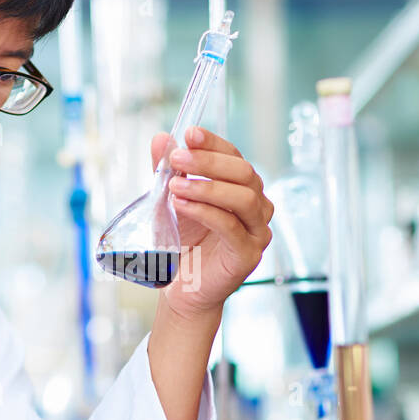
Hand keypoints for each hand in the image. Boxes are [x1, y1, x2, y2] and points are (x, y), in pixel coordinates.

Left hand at [150, 125, 273, 320]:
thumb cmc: (185, 242)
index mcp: (243, 188)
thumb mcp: (173, 199)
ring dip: (206, 187)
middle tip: (177, 159)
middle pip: (244, 173)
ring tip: (175, 186)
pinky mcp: (249, 254)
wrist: (183, 286)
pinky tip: (182, 206)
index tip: (189, 133)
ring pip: (243, 198)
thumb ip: (169, 170)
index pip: (235, 157)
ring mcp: (257, 231)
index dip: (214, 143)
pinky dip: (205, 212)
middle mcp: (257, 206)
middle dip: (208, 162)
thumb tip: (161, 138)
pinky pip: (231, 227)